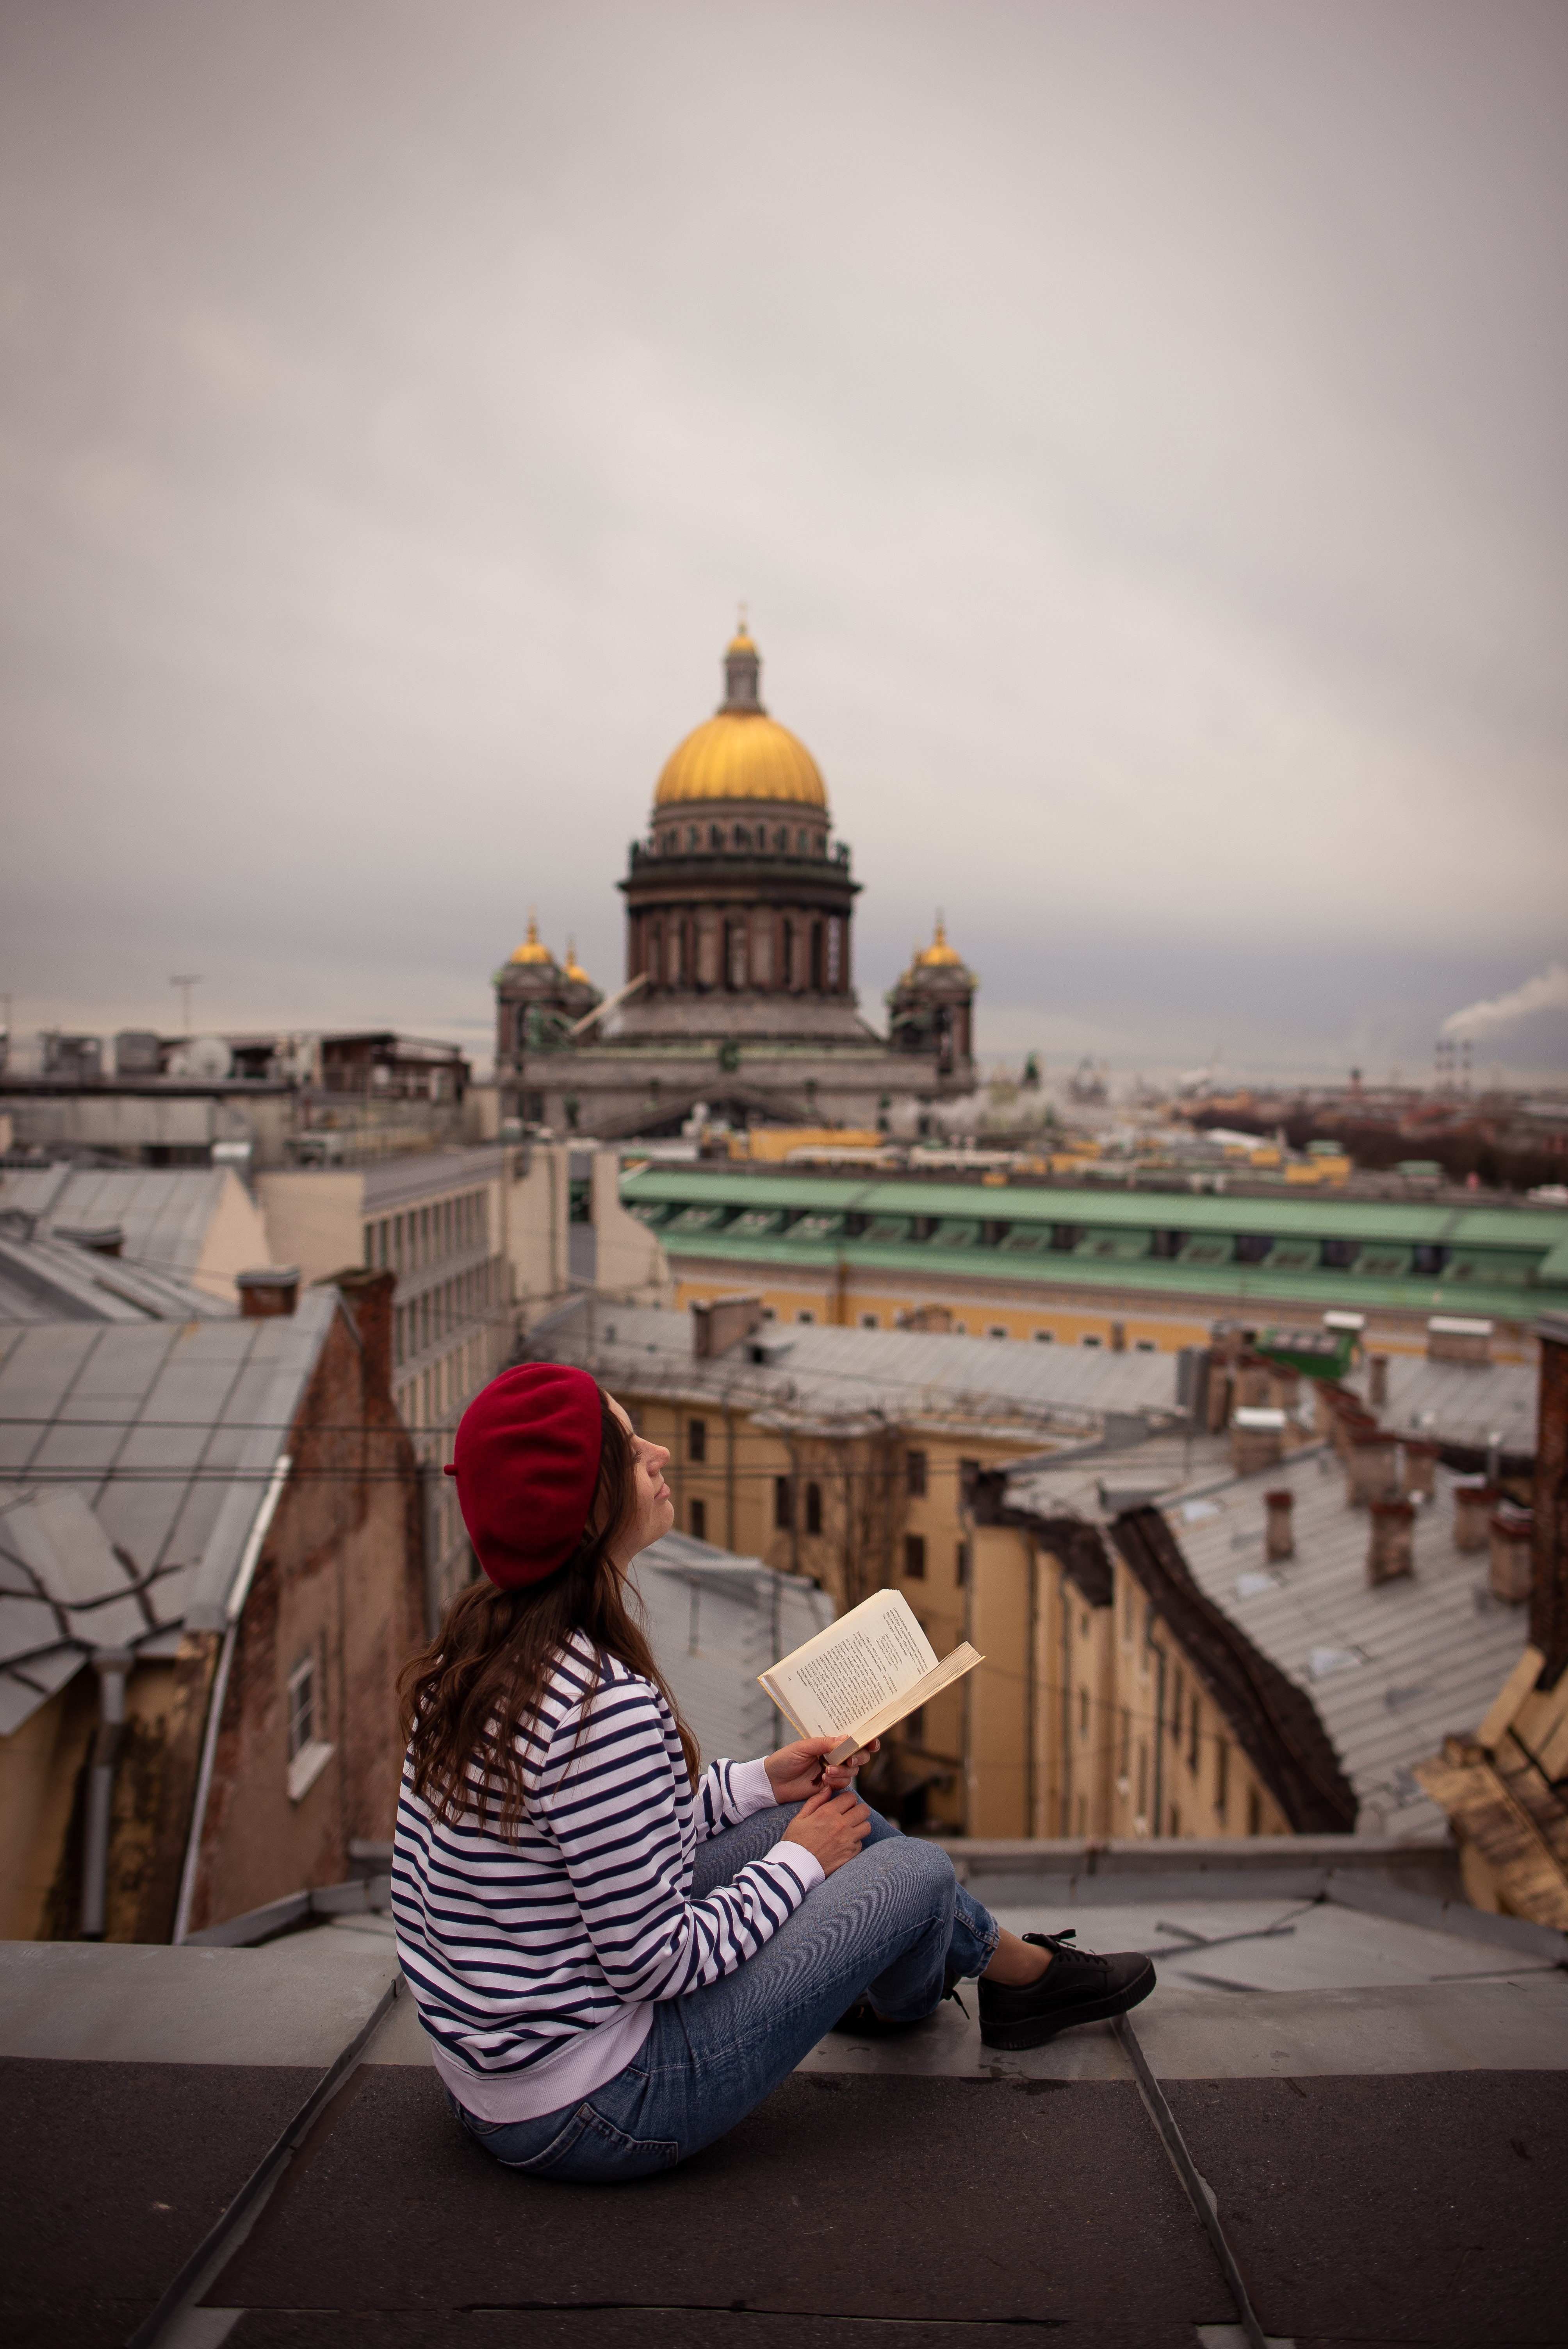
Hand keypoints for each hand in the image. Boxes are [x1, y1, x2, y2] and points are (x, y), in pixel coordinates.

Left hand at [764, 1736, 879, 1803]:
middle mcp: (834, 1756)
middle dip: (858, 1757)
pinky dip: (837, 1781)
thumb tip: (846, 1738)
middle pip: (859, 1756)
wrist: (772, 1782)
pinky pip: (843, 1784)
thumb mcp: (802, 1747)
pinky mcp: (830, 1786)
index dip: (866, 1741)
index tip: (871, 1744)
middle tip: (849, 1760)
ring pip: (852, 1771)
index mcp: (829, 1743)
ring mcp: (833, 1771)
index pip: (852, 1740)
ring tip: (827, 1771)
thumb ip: (824, 1743)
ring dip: (843, 1771)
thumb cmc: (784, 1760)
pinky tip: (824, 1780)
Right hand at [781, 1787, 871, 1876]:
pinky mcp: (850, 1855)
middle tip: (848, 1816)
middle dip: (857, 1810)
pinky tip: (843, 1845)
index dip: (847, 1800)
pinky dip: (854, 1843)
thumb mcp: (800, 1817)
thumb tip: (828, 1788)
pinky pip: (860, 1843)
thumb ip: (816, 1800)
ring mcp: (847, 1841)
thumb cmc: (794, 1841)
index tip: (842, 1805)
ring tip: (849, 1830)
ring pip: (866, 1826)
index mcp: (827, 1813)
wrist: (795, 1868)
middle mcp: (841, 1825)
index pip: (851, 1797)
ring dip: (859, 1826)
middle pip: (864, 1810)